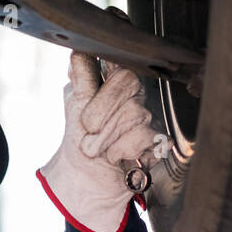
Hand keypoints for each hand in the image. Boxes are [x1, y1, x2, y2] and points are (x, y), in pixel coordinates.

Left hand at [35, 49, 164, 231]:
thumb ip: (81, 79)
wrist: (85, 180)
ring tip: (99, 148)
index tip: (95, 83)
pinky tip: (118, 157)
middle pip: (127, 80)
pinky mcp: (157, 140)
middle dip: (99, 109)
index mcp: (113, 79)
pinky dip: (121, 151)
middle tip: (88, 129)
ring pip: (133, 112)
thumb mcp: (74, 105)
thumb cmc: (79, 139)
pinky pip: (142, 136)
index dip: (109, 67)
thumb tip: (80, 51)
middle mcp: (133, 94)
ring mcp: (147, 116)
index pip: (119, 59)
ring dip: (106, 137)